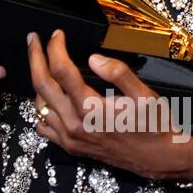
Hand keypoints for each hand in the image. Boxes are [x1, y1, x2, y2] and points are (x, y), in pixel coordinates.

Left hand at [27, 28, 192, 181]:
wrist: (159, 158)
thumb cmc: (154, 126)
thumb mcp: (144, 94)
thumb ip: (119, 73)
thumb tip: (94, 59)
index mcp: (90, 109)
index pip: (61, 69)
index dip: (56, 47)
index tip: (57, 34)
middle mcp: (75, 124)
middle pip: (42, 84)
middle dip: (35, 58)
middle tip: (33, 40)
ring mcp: (70, 138)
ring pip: (39, 105)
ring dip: (38, 82)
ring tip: (42, 64)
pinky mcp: (71, 146)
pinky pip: (44, 126)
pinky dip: (42, 109)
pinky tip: (50, 97)